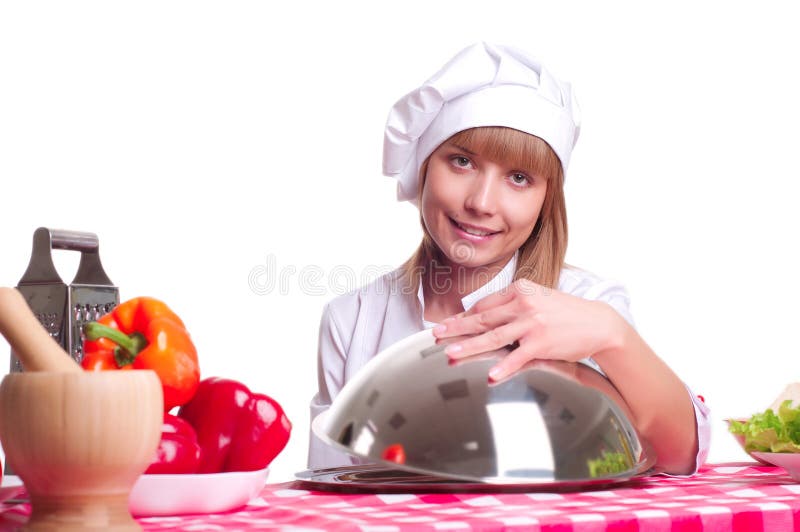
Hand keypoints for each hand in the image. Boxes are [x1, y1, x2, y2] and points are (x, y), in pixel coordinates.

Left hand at [432, 279, 623, 381]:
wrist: (600, 324)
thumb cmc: (567, 314)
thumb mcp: (539, 299)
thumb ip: (514, 304)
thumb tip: (487, 315)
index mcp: (520, 289)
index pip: (485, 304)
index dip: (464, 317)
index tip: (447, 324)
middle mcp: (523, 303)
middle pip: (482, 319)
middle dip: (456, 328)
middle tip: (436, 334)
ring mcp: (532, 323)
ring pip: (493, 337)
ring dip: (470, 346)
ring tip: (451, 354)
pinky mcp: (542, 342)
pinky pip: (518, 357)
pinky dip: (504, 367)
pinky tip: (491, 376)